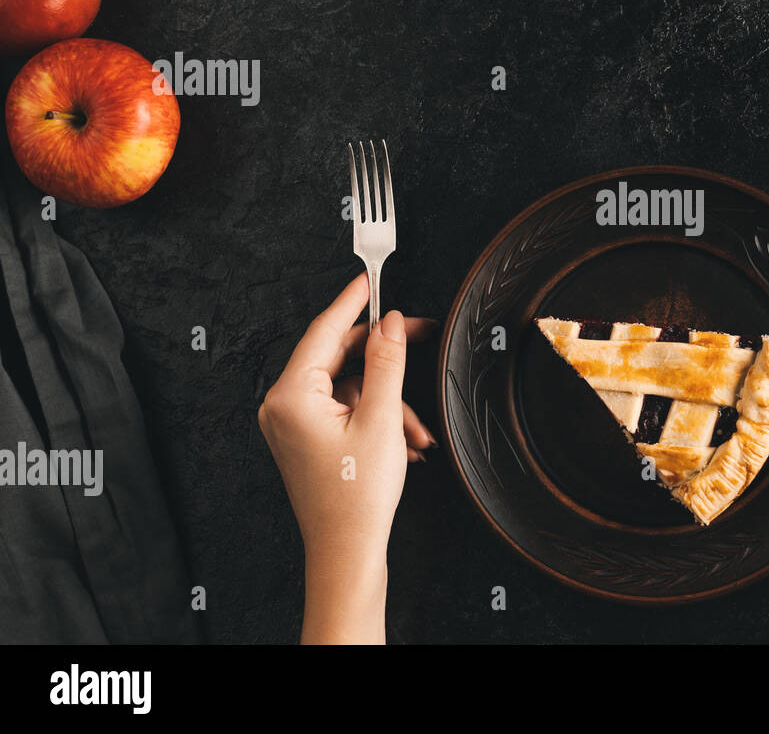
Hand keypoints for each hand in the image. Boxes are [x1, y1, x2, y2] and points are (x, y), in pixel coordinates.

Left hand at [258, 273, 435, 642]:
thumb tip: (391, 323)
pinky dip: (377, 420)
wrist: (347, 552)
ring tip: (415, 431)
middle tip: (420, 337)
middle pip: (339, 358)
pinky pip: (345, 411)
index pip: (324, 331)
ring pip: (350, 389)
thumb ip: (387, 363)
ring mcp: (293, 425)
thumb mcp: (382, 419)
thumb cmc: (355, 497)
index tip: (370, 280)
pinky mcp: (306, 440)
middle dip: (385, 362)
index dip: (353, 302)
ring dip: (389, 404)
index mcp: (290, 396)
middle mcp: (283, 407)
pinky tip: (403, 442)